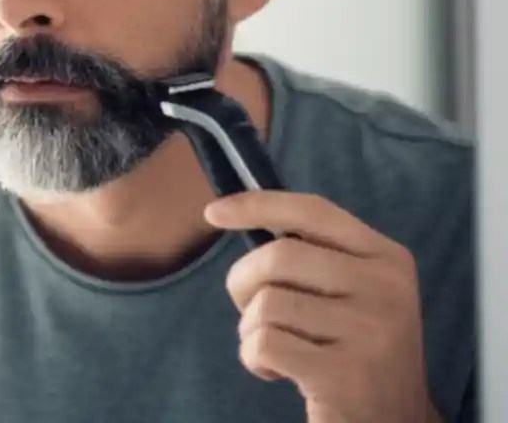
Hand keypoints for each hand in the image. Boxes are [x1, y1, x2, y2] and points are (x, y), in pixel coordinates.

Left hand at [206, 191, 441, 422]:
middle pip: (277, 256)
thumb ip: (313, 255)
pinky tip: (278, 373)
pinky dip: (253, 359)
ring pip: (265, 303)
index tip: (213, 212)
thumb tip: (234, 212)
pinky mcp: (344, 373)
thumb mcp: (353, 294)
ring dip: (251, 329)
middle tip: (252, 312)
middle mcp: (386, 288)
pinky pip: (262, 344)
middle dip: (243, 283)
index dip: (257, 205)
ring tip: (278, 348)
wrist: (393, 422)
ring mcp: (370, 331)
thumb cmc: (352, 350)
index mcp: (388, 258)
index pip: (312, 211)